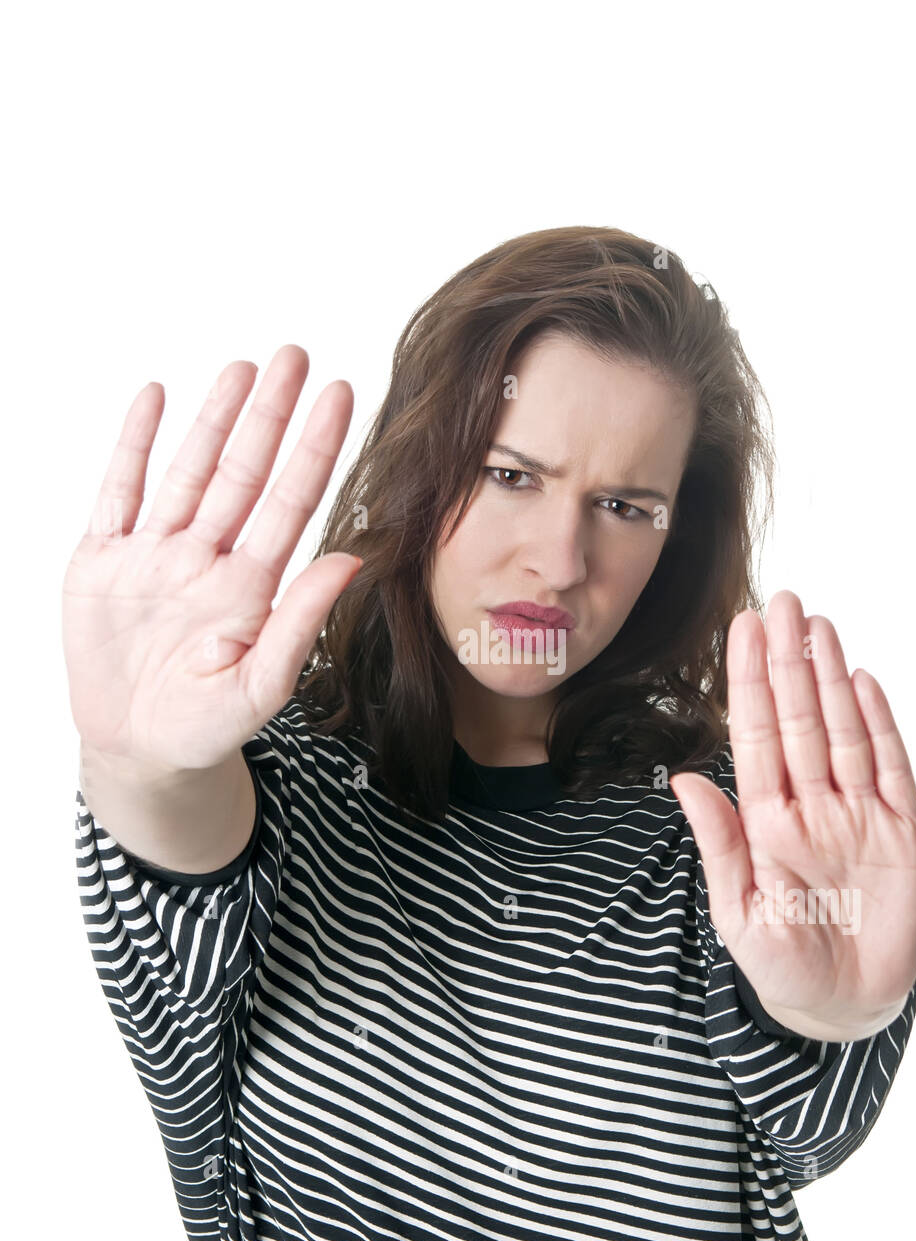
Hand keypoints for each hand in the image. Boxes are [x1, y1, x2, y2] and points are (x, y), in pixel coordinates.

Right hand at [63, 345, 361, 772]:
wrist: (138, 750)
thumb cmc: (206, 725)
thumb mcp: (261, 684)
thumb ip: (301, 623)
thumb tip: (352, 562)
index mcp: (251, 586)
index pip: (291, 502)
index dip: (315, 448)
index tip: (342, 395)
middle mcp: (207, 558)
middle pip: (244, 472)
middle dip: (270, 414)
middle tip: (295, 355)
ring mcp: (155, 554)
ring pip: (189, 470)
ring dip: (215, 418)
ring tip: (243, 367)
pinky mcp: (102, 560)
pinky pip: (118, 491)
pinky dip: (132, 444)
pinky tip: (155, 398)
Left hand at [670, 591, 915, 1041]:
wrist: (840, 1005)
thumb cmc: (780, 962)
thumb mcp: (739, 910)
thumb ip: (720, 843)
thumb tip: (683, 780)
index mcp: (766, 819)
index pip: (756, 735)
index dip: (750, 681)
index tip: (741, 629)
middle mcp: (811, 805)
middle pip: (799, 719)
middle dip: (788, 661)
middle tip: (781, 602)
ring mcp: (858, 813)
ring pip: (843, 731)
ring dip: (830, 679)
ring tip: (817, 627)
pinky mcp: (903, 831)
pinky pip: (890, 767)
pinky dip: (879, 724)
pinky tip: (863, 681)